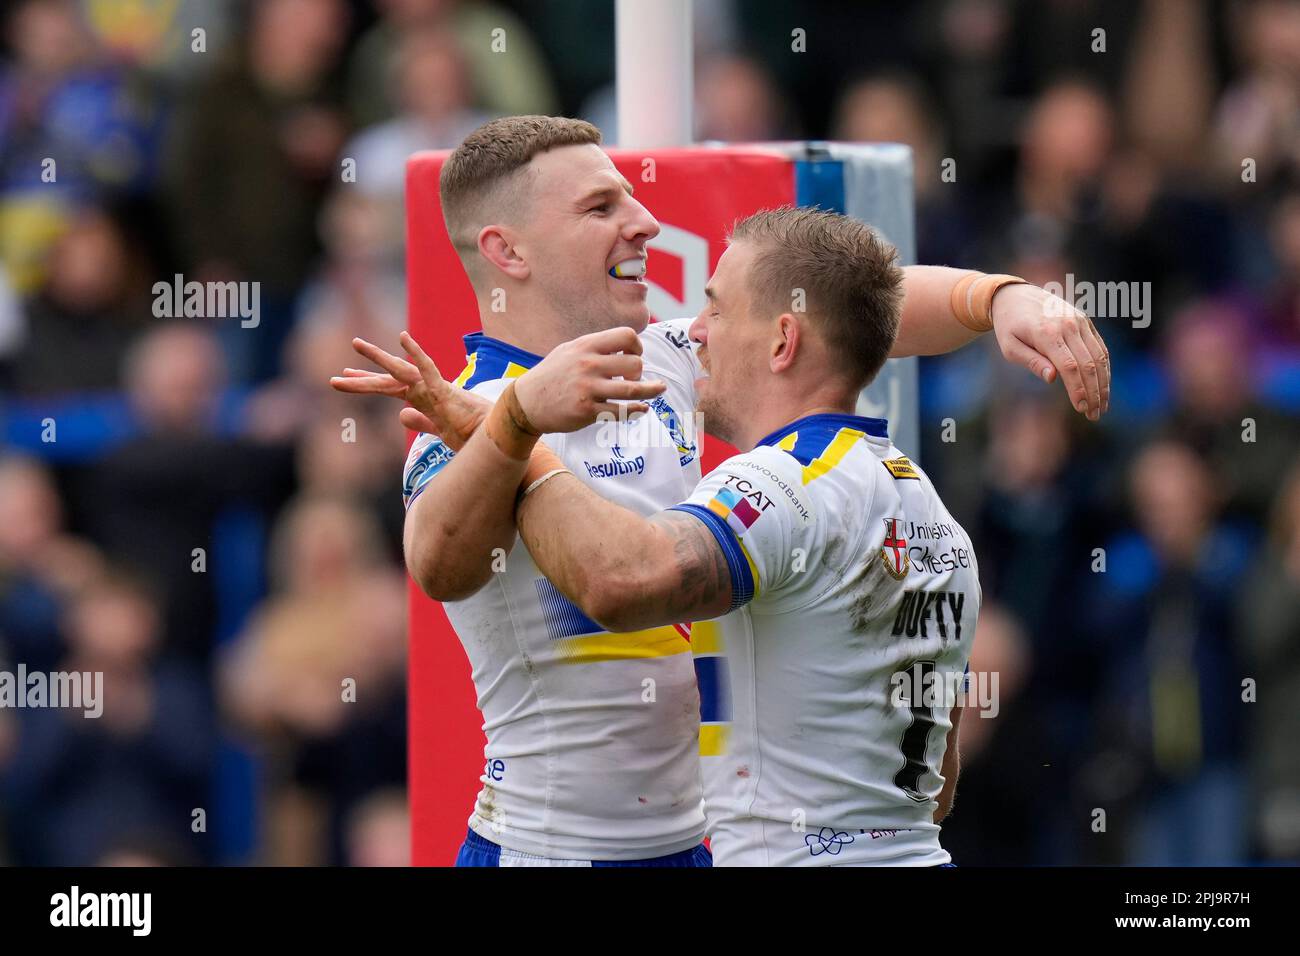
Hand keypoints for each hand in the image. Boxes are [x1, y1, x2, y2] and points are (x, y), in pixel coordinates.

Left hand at [329, 331, 489, 449]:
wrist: (495, 436)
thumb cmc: (473, 433)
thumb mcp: (440, 431)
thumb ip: (421, 422)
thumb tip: (401, 415)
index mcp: (423, 400)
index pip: (389, 389)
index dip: (367, 383)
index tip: (346, 377)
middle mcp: (425, 391)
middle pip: (387, 382)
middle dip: (361, 379)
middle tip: (335, 378)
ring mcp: (434, 389)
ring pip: (401, 371)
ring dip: (378, 359)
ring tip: (356, 344)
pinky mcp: (445, 391)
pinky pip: (428, 369)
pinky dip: (416, 353)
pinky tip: (403, 338)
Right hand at [513, 327, 666, 434]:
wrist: (526, 402)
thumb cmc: (553, 374)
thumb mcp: (570, 350)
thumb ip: (596, 346)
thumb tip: (627, 343)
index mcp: (586, 345)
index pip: (626, 336)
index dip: (637, 345)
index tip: (633, 355)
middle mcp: (588, 365)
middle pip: (634, 364)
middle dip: (639, 371)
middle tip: (631, 378)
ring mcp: (588, 389)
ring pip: (632, 390)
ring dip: (651, 390)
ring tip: (660, 388)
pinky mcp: (588, 411)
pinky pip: (621, 411)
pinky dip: (636, 410)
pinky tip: (642, 408)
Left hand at [990, 284, 1110, 420]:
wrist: (1016, 295)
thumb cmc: (1009, 326)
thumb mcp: (1009, 347)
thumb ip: (1031, 362)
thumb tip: (1053, 378)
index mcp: (1047, 333)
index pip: (1069, 366)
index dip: (1078, 390)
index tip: (1081, 409)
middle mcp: (1068, 325)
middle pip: (1088, 363)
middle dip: (1094, 392)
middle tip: (1094, 415)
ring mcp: (1080, 321)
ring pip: (1099, 356)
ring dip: (1104, 383)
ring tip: (1102, 406)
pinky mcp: (1086, 321)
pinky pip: (1100, 347)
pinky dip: (1104, 368)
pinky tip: (1103, 386)